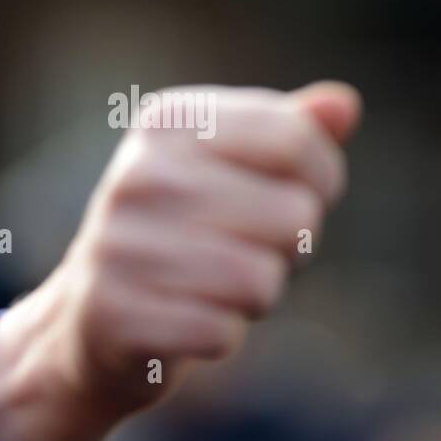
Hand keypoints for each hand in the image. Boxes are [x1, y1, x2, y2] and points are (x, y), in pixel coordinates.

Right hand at [0, 81, 360, 440]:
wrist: (95, 318)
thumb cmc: (193, 235)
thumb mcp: (239, 171)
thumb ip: (294, 135)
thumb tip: (345, 104)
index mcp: (171, 120)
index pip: (297, 140)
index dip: (319, 182)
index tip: (285, 198)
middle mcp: (139, 173)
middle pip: (294, 214)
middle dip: (288, 247)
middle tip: (242, 251)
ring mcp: (118, 242)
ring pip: (261, 280)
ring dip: (257, 296)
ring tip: (214, 287)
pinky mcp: (113, 313)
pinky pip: (222, 332)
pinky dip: (220, 337)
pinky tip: (186, 322)